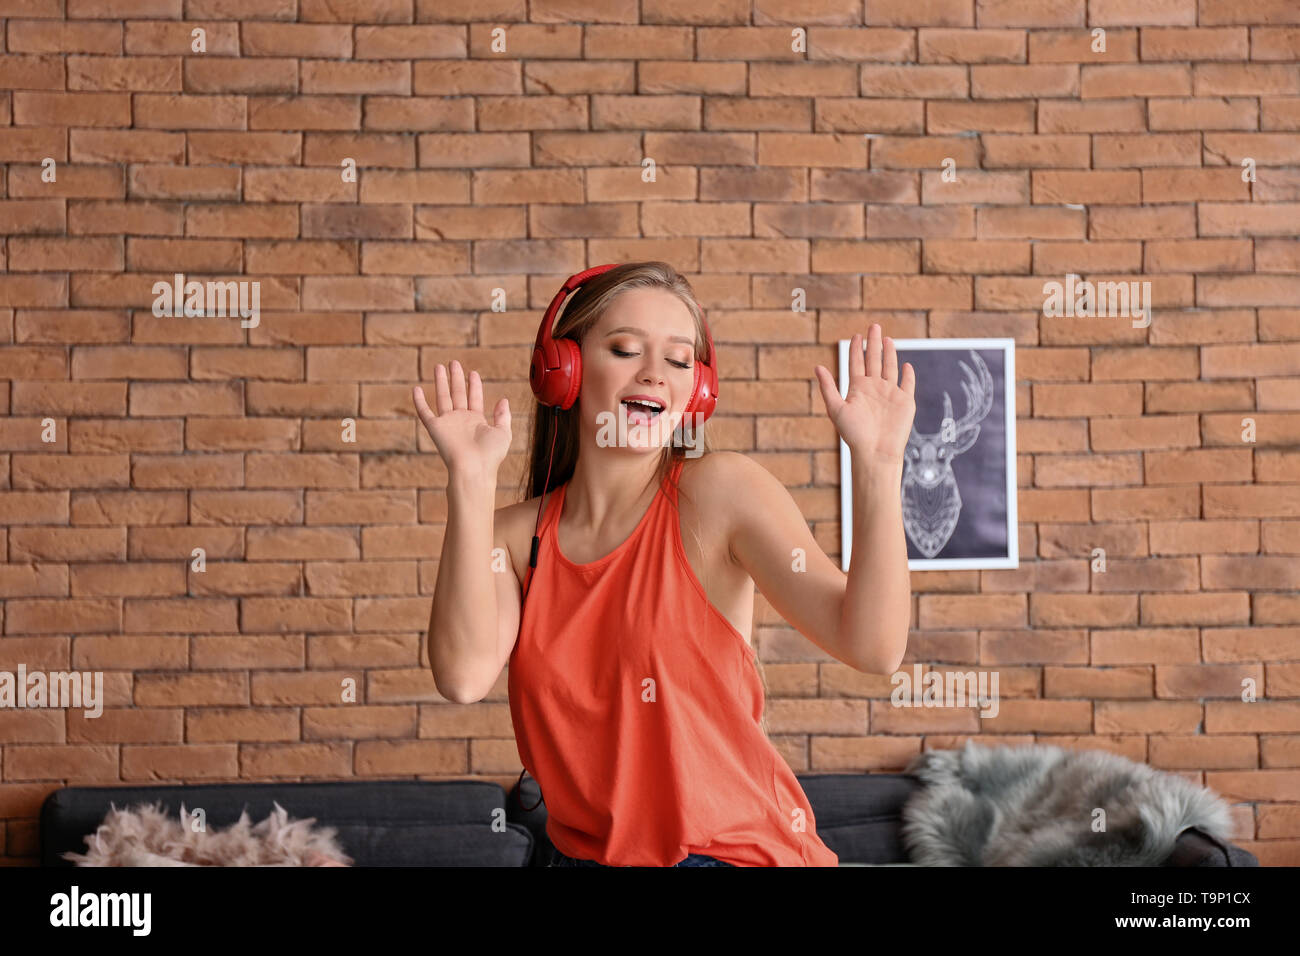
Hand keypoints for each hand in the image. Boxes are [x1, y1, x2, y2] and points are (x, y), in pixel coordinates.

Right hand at [412, 360, 511, 480]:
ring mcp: (447, 423)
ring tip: (439, 366)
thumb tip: (503, 400)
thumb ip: (503, 416)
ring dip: (441, 382)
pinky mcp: (435, 428)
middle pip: (457, 394)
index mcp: (477, 421)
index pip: (474, 398)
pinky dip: (419, 401)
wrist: (474, 468)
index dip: (474, 385)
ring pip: (442, 397)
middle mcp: (461, 420)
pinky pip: (425, 412)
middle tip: (454, 362)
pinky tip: (416, 389)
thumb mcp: (503, 433)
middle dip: (456, 378)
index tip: (473, 373)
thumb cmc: (490, 455)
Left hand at [814, 325, 915, 464]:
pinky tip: (906, 365)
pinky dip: (908, 375)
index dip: (856, 349)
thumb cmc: (854, 434)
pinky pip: (907, 385)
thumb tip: (817, 367)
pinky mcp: (905, 402)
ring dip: (889, 354)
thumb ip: (828, 387)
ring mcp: (890, 394)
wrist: (875, 451)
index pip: (856, 363)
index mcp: (857, 389)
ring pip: (890, 368)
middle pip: (874, 360)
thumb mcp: (836, 408)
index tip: (856, 335)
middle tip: (874, 326)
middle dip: (874, 343)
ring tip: (888, 339)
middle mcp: (874, 389)